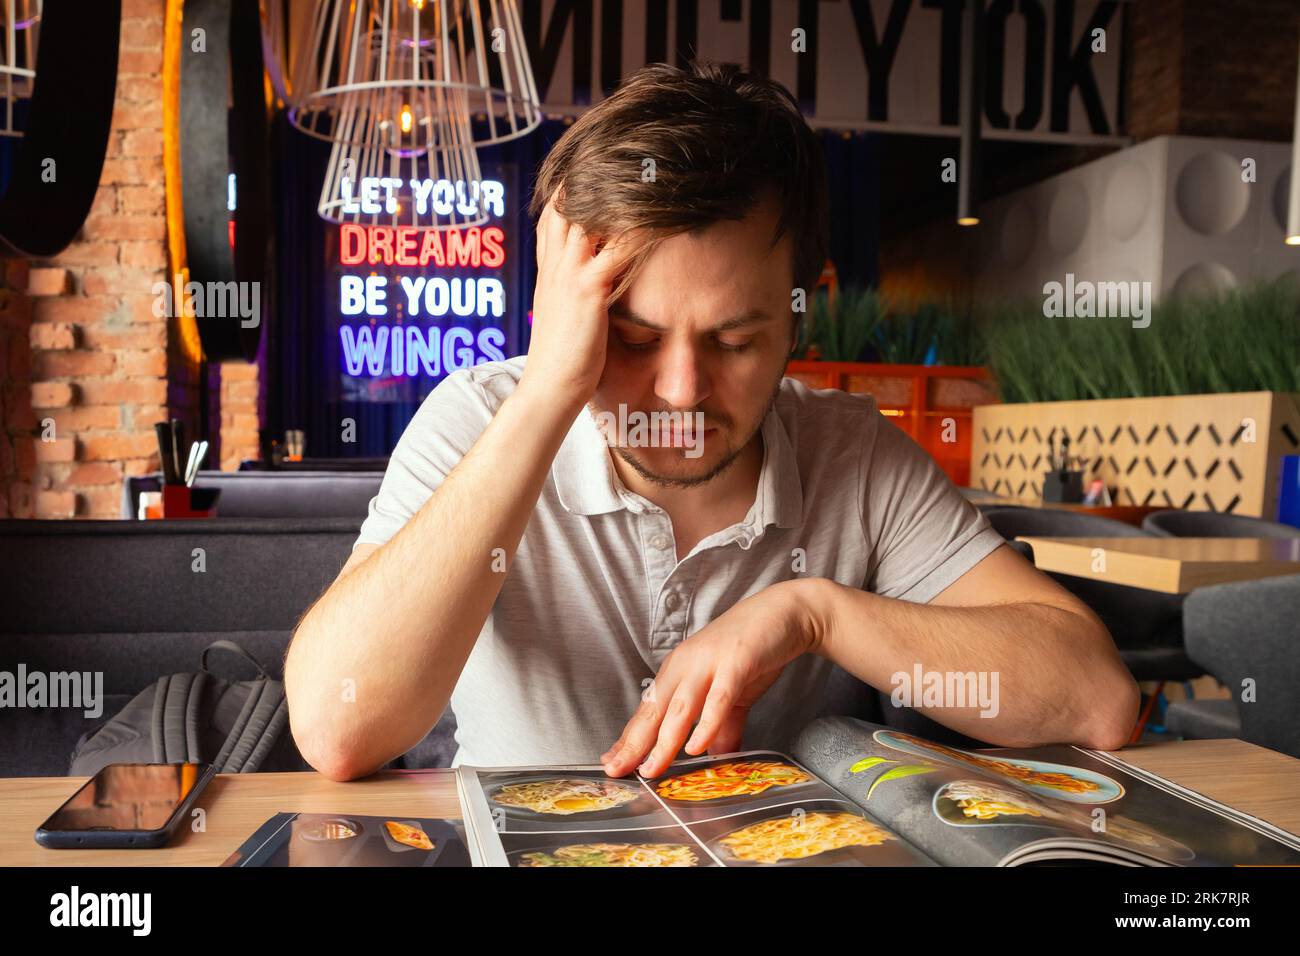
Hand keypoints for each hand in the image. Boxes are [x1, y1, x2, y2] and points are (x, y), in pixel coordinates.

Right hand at [520, 188, 641, 404]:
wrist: (549, 389)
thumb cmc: (563, 360)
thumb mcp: (564, 316)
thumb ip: (577, 292)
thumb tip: (598, 283)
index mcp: (548, 269)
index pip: (553, 212)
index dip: (571, 186)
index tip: (594, 167)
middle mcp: (555, 264)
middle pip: (569, 201)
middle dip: (593, 175)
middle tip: (629, 155)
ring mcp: (569, 274)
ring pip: (589, 216)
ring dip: (619, 194)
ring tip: (649, 172)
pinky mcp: (589, 290)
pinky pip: (617, 249)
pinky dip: (638, 230)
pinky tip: (662, 216)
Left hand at [601, 580, 821, 778]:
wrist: (783, 613)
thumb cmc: (752, 651)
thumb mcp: (731, 694)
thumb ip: (721, 726)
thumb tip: (715, 758)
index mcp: (679, 671)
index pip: (648, 711)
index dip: (629, 738)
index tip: (611, 763)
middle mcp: (686, 666)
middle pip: (655, 710)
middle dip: (634, 743)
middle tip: (617, 769)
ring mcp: (709, 662)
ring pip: (680, 707)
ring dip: (664, 740)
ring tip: (652, 767)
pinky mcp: (735, 662)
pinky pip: (718, 697)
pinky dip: (706, 723)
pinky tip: (696, 746)